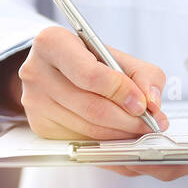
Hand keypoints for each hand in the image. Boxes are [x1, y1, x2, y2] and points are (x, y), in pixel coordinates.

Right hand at [1, 26, 169, 138]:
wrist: (55, 70)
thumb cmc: (88, 60)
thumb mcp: (117, 56)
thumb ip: (143, 74)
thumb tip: (153, 104)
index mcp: (52, 43)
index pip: (89, 74)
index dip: (121, 92)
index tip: (143, 104)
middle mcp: (36, 72)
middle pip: (91, 107)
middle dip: (128, 120)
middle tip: (152, 124)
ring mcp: (35, 103)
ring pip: (88, 130)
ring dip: (121, 135)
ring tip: (141, 131)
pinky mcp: (40, 127)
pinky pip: (81, 142)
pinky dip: (107, 144)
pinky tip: (121, 138)